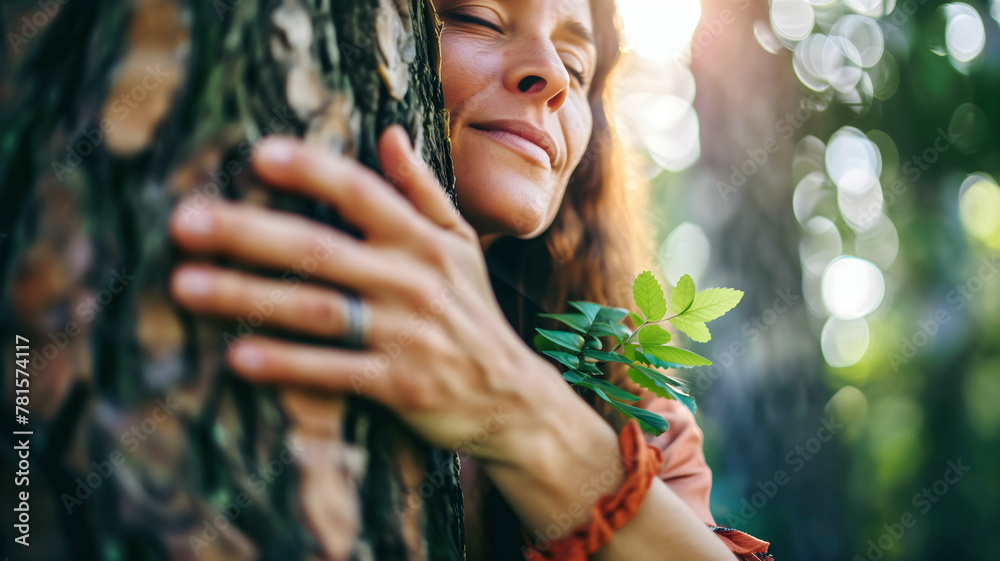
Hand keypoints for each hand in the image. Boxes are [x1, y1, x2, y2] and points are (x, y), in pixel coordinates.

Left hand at [167, 125, 576, 462]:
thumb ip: (421, 190)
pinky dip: (287, 365)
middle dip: (248, 233)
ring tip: (185, 285)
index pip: (362, 192)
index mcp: (422, 240)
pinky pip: (334, 372)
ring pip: (316, 309)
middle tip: (183, 221)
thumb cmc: (472, 312)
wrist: (511, 397)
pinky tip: (239, 358)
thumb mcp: (459, 245)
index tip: (258, 155)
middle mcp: (412, 280)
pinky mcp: (399, 385)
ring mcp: (405, 334)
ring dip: (248, 296)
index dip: (312, 171)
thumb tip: (389, 132)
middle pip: (320, 248)